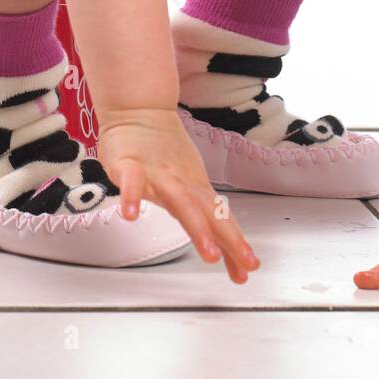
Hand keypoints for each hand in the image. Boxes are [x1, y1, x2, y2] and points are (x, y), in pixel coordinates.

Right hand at [95, 107, 260, 284]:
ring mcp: (157, 174)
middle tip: (244, 264)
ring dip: (197, 227)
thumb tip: (222, 248)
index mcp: (196, 188)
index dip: (235, 244)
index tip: (248, 269)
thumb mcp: (186, 183)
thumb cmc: (164, 151)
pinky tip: (131, 215)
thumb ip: (200, 215)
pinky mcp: (129, 164)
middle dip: (228, 239)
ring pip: (180, 201)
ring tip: (208, 253)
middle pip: (208, 214)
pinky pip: (131, 182)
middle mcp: (182, 183)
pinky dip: (132, 197)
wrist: (140, 109)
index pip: (220, 219)